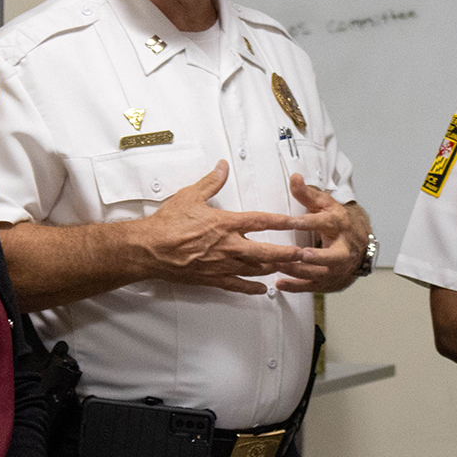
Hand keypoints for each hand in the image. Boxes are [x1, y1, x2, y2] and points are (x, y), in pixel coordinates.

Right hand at [130, 160, 306, 293]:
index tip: (297, 222)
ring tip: (289, 269)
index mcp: (226, 223)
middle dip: (288, 254)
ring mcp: (222, 265)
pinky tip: (262, 289)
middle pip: (267, 251)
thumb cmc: (167, 224)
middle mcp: (228, 246)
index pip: (261, 221)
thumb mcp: (190, 196)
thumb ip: (211, 182)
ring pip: (256, 270)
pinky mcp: (212, 279)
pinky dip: (252, 288)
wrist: (149, 250)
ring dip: (274, 269)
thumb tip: (222, 166)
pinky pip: (237, 286)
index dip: (282, 221)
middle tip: (306, 255)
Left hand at [275, 175, 367, 292]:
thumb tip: (294, 177)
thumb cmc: (337, 221)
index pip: (326, 222)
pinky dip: (297, 287)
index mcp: (339, 224)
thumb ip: (306, 193)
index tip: (293, 222)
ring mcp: (338, 267)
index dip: (309, 222)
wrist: (359, 243)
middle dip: (318, 257)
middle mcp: (343, 248)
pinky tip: (280, 284)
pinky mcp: (331, 280)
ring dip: (300, 271)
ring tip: (280, 266)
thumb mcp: (324, 204)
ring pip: (321, 273)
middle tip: (301, 254)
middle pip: (334, 256)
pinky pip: (314, 285)